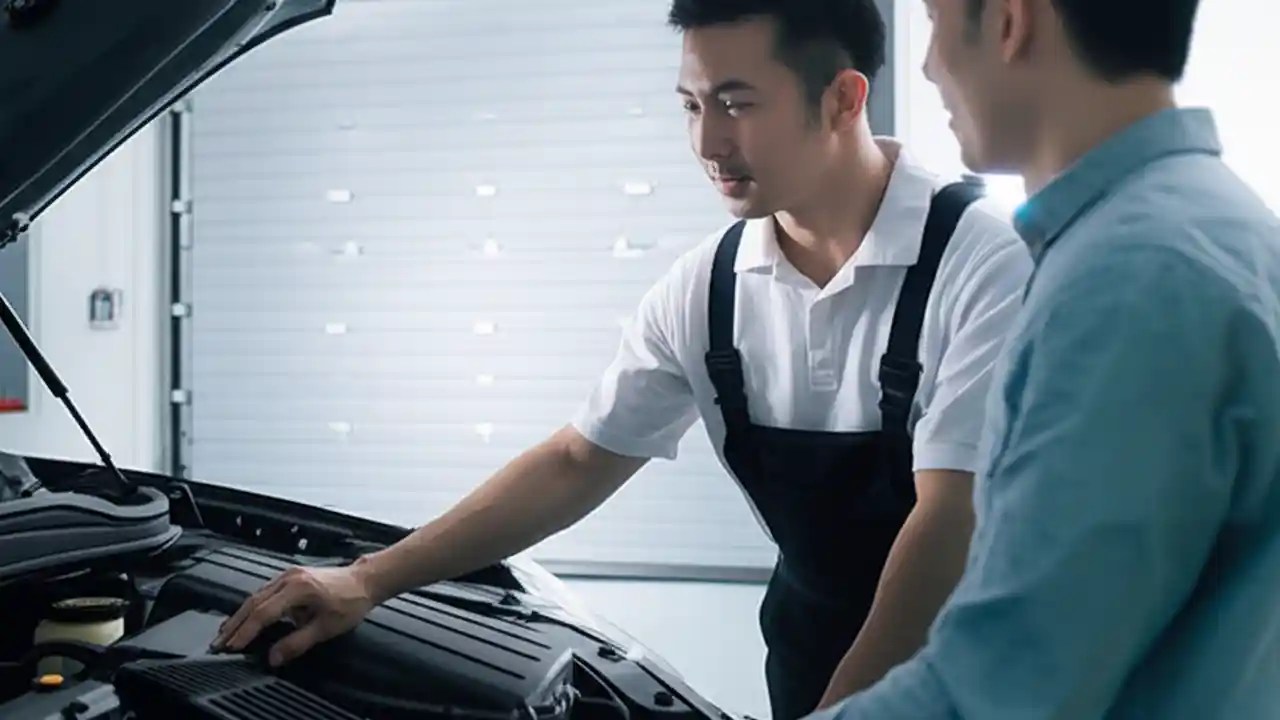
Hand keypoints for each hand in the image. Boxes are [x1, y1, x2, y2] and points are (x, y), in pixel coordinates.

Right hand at [210, 564, 375, 666]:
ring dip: (240, 616)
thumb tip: (273, 658)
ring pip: (256, 596)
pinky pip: (265, 593)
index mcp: (298, 588)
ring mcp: (288, 575)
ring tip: (225, 634)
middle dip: (234, 625)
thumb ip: (297, 643)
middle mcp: (288, 578)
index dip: (245, 632)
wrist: (364, 580)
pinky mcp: (290, 577)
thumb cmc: (350, 601)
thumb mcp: (326, 627)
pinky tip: (244, 618)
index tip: (232, 647)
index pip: (263, 613)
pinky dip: (252, 608)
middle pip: (253, 603)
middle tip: (218, 643)